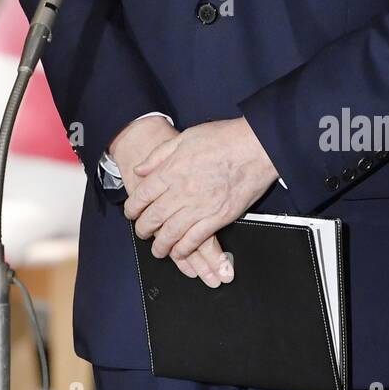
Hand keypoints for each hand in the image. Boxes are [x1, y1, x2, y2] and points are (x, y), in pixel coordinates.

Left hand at [124, 116, 277, 266]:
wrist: (257, 146)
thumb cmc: (224, 138)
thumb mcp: (185, 137)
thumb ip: (159, 155)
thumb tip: (140, 170)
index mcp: (172, 170)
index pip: (142, 195)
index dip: (132, 208)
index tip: (131, 213)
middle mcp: (182, 191)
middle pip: (153, 217)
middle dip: (143, 229)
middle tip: (142, 232)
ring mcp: (200, 206)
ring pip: (171, 233)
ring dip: (161, 245)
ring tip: (158, 250)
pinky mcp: (218, 217)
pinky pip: (195, 240)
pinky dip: (184, 250)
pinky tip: (179, 252)